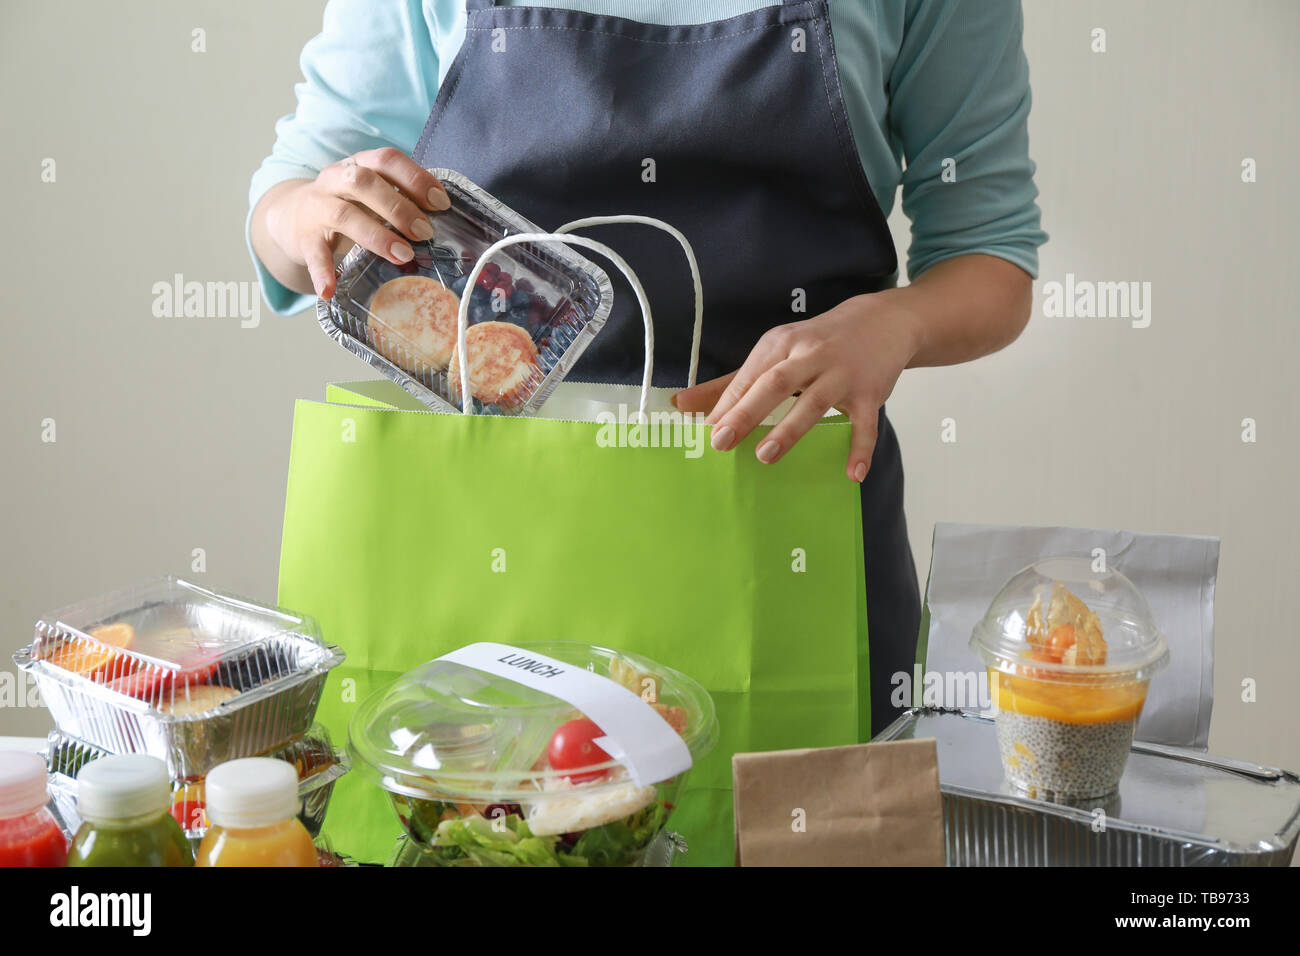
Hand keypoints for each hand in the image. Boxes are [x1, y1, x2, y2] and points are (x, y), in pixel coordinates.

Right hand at [256, 148, 450, 297]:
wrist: (290, 216)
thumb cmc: (347, 205)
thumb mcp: (371, 194)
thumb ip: (401, 200)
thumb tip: (445, 222)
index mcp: (358, 164)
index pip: (386, 160)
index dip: (415, 178)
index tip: (440, 203)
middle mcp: (335, 179)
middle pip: (363, 182)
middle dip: (398, 206)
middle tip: (424, 232)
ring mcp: (317, 207)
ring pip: (343, 214)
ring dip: (376, 235)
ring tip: (402, 255)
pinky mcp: (303, 237)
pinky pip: (313, 254)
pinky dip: (322, 272)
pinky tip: (331, 290)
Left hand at [673, 294, 921, 481]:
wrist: (882, 321)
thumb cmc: (817, 342)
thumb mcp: (775, 352)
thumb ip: (730, 382)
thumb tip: (681, 404)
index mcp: (782, 343)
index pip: (750, 375)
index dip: (727, 403)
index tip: (704, 430)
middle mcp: (811, 354)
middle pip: (775, 382)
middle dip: (747, 411)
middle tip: (721, 441)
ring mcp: (843, 374)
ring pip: (815, 401)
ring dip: (790, 429)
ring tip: (766, 456)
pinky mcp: (870, 393)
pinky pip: (866, 424)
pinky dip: (860, 448)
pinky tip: (852, 474)